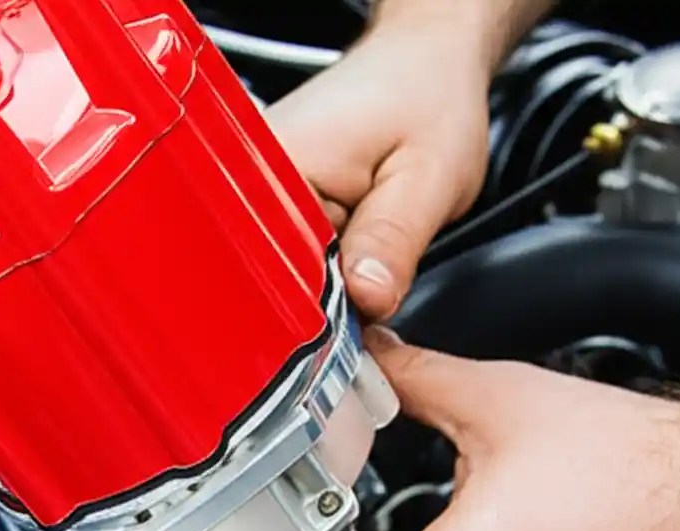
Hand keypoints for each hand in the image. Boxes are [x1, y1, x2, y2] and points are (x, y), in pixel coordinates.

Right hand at [266, 14, 492, 319]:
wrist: (422, 65)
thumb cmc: (426, 98)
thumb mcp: (428, 176)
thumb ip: (393, 239)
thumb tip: (367, 298)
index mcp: (275, 166)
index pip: (275, 268)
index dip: (320, 308)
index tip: (361, 316)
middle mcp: (251, 177)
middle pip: (274, 276)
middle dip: (328, 296)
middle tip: (378, 275)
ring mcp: (258, 191)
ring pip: (286, 274)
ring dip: (330, 279)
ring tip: (369, 242)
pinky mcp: (273, 202)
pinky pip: (293, 257)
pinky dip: (327, 265)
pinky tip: (353, 241)